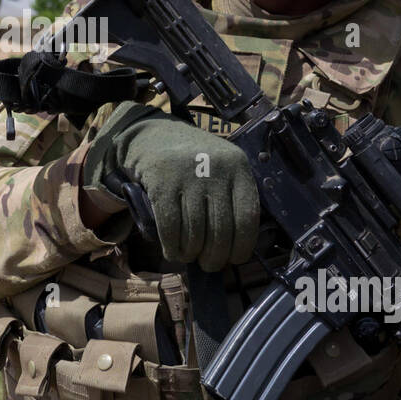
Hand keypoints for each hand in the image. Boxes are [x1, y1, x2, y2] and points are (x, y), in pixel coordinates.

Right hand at [82, 102, 259, 270]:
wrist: (153, 135)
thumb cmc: (194, 160)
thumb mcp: (222, 167)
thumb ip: (233, 198)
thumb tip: (236, 249)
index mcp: (238, 167)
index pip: (247, 218)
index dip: (242, 246)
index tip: (235, 259)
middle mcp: (216, 170)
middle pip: (221, 231)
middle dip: (215, 257)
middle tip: (210, 265)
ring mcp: (187, 176)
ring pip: (195, 233)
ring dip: (192, 254)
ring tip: (191, 256)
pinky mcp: (161, 183)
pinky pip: (170, 228)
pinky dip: (172, 247)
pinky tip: (173, 251)